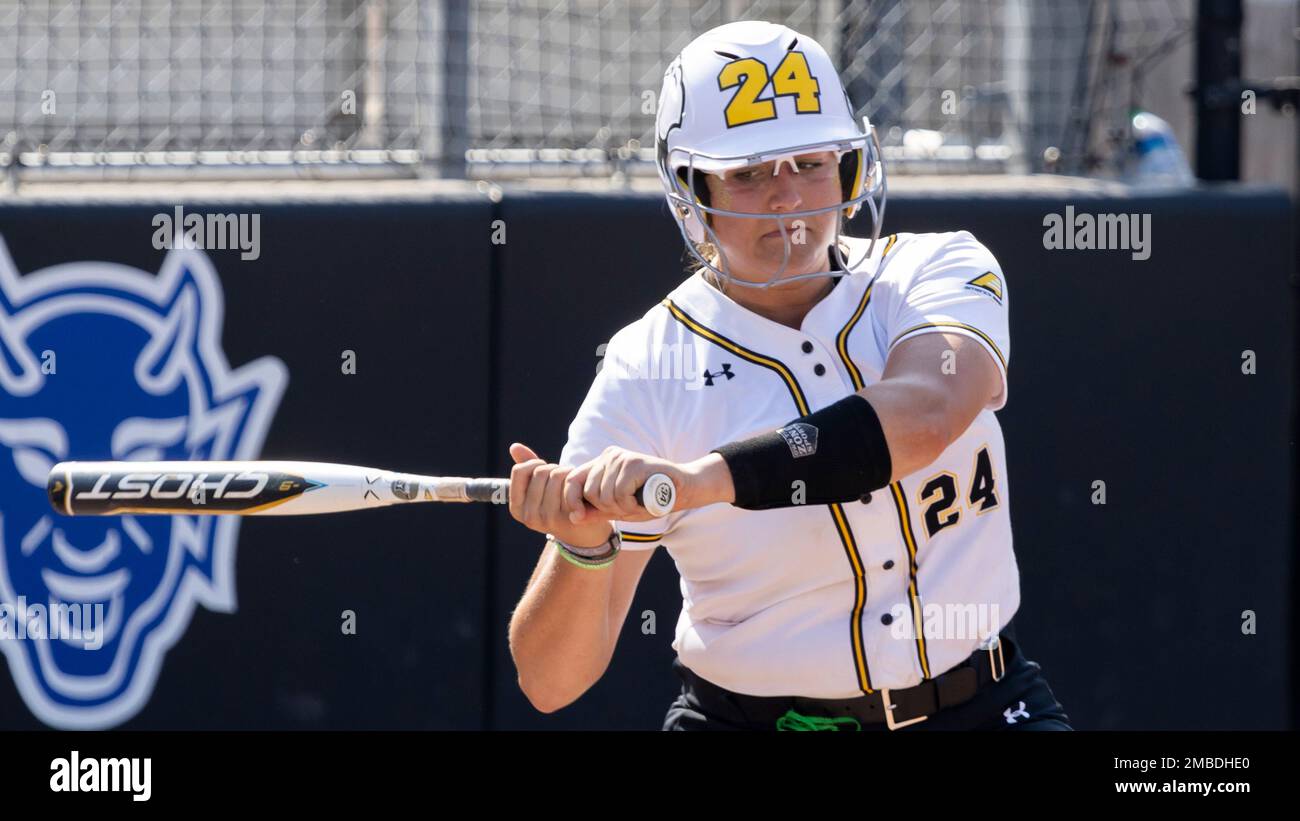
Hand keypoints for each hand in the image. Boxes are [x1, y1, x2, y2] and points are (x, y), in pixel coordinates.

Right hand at [508, 443, 612, 548]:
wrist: (584, 532)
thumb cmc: (559, 503)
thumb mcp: (540, 488)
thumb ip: (527, 468)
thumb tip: (514, 446)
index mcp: (517, 508)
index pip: (519, 471)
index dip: (533, 463)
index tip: (544, 467)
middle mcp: (528, 516)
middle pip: (540, 471)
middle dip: (555, 468)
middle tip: (563, 476)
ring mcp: (546, 518)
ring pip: (556, 475)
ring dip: (568, 473)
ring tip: (572, 482)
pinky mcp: (566, 517)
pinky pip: (569, 485)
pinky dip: (577, 482)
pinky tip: (581, 489)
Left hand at [563, 446, 734, 523]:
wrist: (684, 489)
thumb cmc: (651, 500)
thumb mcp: (620, 509)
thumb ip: (597, 511)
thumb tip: (574, 518)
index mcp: (602, 464)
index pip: (572, 479)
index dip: (571, 500)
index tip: (577, 517)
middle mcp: (609, 456)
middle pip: (589, 492)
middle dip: (607, 508)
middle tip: (628, 507)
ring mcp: (621, 457)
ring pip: (604, 495)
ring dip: (622, 508)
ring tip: (637, 502)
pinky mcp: (633, 462)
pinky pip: (620, 493)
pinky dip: (631, 505)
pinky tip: (642, 500)